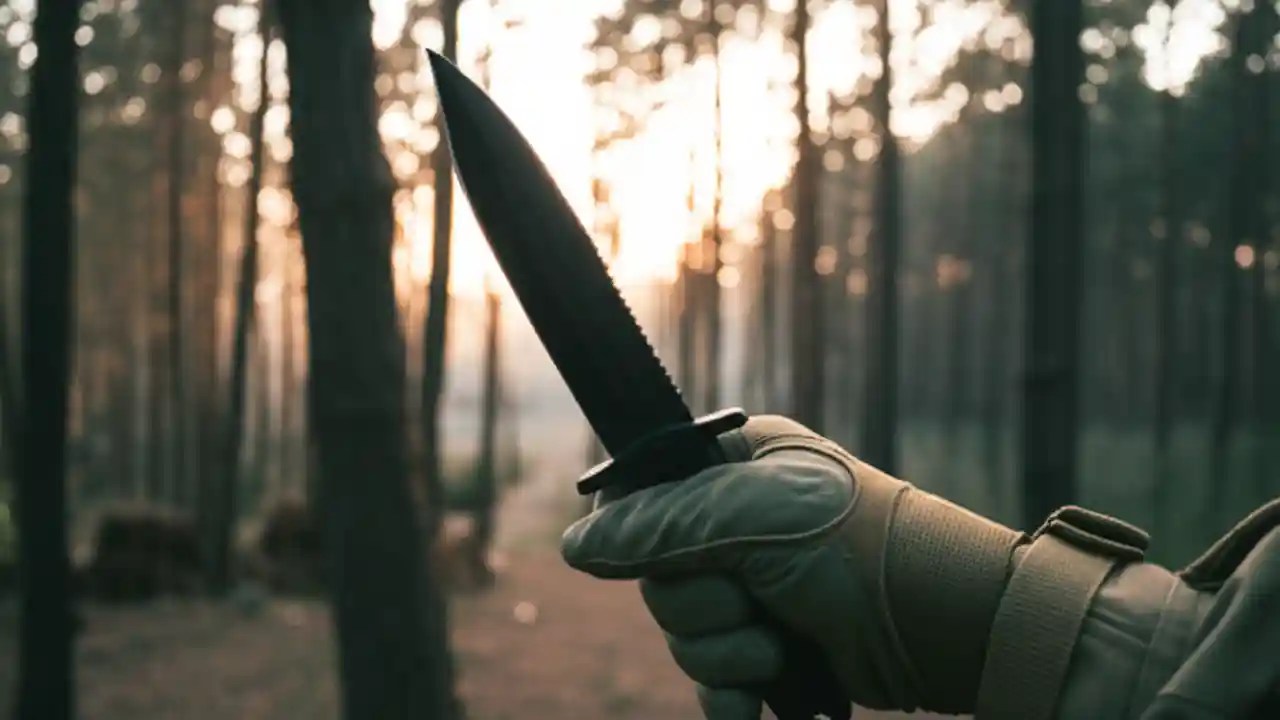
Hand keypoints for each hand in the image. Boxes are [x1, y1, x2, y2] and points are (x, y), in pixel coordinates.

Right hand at [561, 415, 1024, 718]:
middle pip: (655, 574)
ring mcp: (755, 582)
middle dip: (701, 608)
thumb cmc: (863, 550)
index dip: (640, 532)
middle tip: (753, 602)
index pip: (644, 490)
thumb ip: (664, 527)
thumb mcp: (758, 520)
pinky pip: (712, 676)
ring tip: (779, 647)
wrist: (948, 627)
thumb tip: (576, 545)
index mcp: (733, 463)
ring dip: (725, 654)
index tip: (664, 560)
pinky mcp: (771, 640)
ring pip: (681, 631)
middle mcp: (737, 518)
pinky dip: (729, 695)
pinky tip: (753, 705)